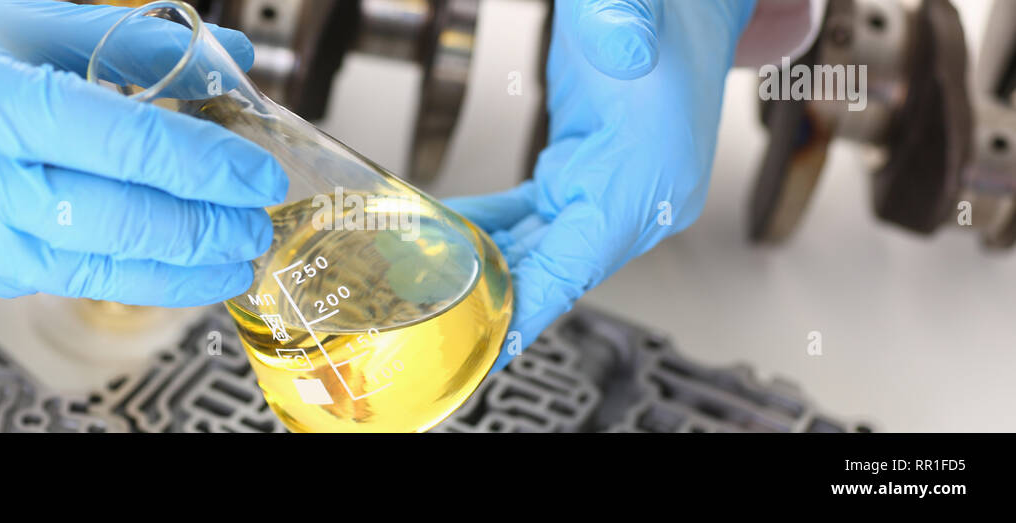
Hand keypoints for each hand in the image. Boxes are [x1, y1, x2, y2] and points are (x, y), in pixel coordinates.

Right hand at [0, 0, 286, 305]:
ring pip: (92, 271)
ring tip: (223, 263)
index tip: (260, 178)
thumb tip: (229, 60)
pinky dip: (103, 266)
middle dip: (206, 235)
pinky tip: (138, 253)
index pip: (133, 147)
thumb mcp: (19, 19)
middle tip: (254, 232)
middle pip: (122, 226)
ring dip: (173, 274)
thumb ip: (132, 45)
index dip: (210, 169)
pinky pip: (43, 276)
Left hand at [448, 0, 756, 369]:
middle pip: (559, 270)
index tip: (491, 342)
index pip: (584, 261)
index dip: (532, 305)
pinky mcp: (584, 175)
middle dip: (499, 300)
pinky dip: (495, 232)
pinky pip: (534, 221)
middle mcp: (639, 197)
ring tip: (431, 285)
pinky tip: (455, 234)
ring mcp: (611, 190)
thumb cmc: (669, 7)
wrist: (684, 1)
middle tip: (437, 325)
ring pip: (542, 250)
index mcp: (654, 176)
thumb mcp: (635, 8)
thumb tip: (622, 42)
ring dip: (490, 268)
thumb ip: (622, 23)